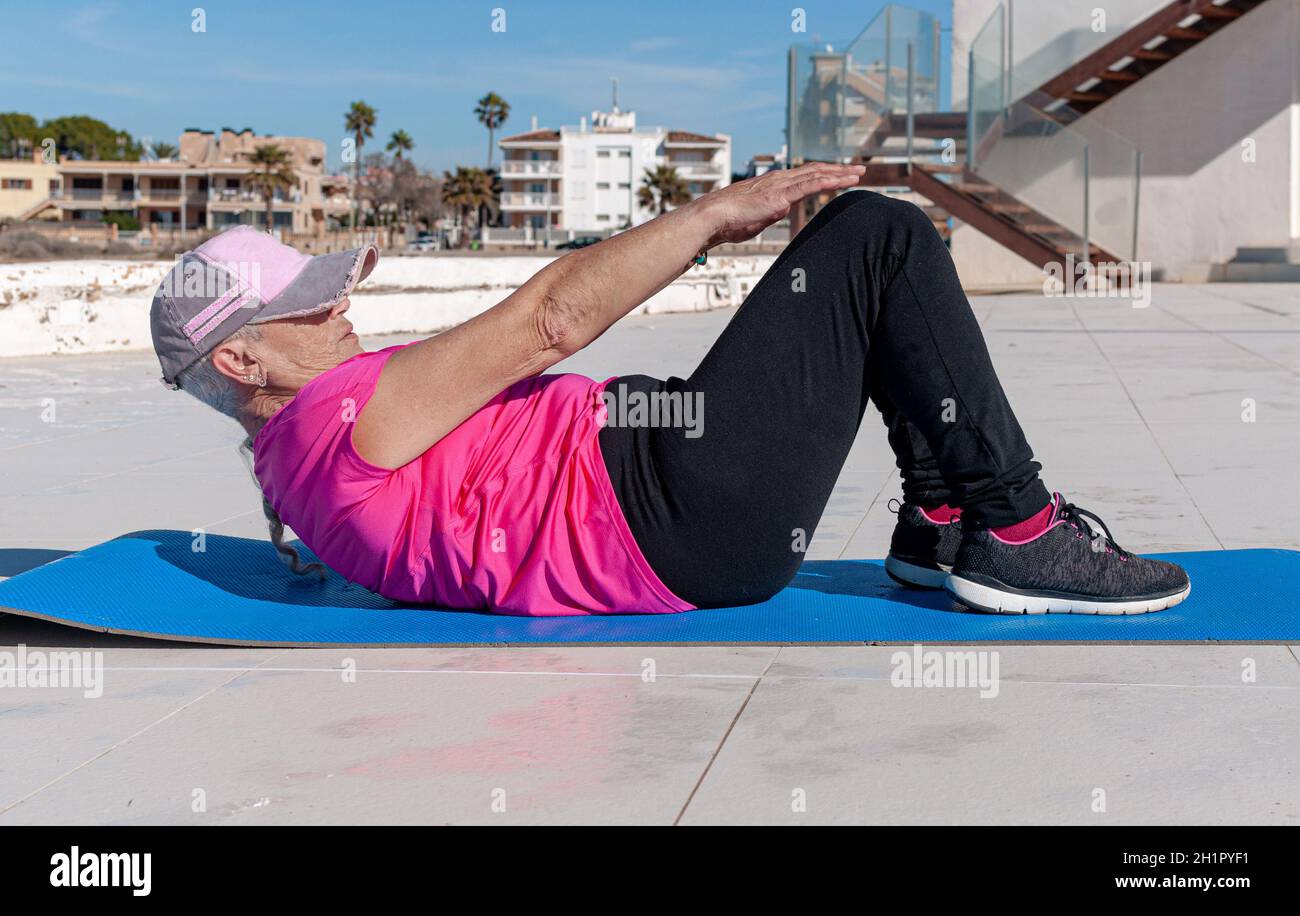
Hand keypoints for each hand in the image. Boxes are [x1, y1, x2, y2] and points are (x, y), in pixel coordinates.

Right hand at [696, 162, 865, 246]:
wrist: (714, 217)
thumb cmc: (730, 221)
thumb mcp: (757, 218)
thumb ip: (772, 212)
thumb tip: (781, 211)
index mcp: (774, 185)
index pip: (804, 177)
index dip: (824, 175)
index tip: (841, 176)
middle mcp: (780, 180)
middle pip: (815, 171)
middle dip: (838, 170)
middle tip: (858, 170)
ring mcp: (781, 185)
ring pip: (817, 175)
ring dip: (840, 174)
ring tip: (858, 174)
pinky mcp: (781, 195)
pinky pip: (810, 186)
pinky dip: (829, 182)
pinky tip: (843, 181)